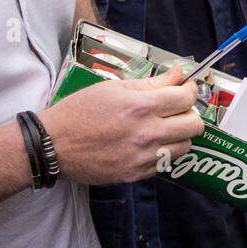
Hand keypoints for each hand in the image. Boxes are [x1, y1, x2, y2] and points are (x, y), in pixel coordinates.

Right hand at [42, 65, 204, 184]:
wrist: (53, 145)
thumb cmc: (79, 112)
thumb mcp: (113, 88)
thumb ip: (151, 83)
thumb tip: (179, 74)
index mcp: (140, 107)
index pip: (186, 98)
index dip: (190, 91)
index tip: (185, 89)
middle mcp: (146, 133)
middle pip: (194, 125)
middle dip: (190, 114)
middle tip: (177, 110)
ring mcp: (143, 156)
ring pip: (185, 146)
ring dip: (180, 135)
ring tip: (164, 128)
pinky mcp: (136, 174)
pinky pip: (166, 163)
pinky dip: (164, 152)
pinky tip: (149, 144)